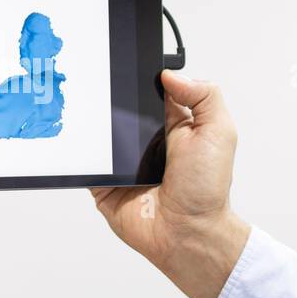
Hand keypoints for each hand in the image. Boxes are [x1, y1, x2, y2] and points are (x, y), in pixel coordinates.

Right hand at [90, 71, 250, 297]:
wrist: (187, 234)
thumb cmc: (206, 188)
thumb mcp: (218, 132)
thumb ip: (204, 96)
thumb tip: (170, 74)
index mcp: (172, 123)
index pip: (149, 91)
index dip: (139, 77)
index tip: (125, 63)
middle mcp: (146, 140)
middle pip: (120, 109)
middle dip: (110, 99)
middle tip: (99, 88)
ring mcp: (123, 162)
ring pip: (98, 134)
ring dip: (93, 126)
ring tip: (85, 114)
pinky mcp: (104, 182)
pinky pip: (85, 163)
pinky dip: (79, 156)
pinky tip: (78, 145)